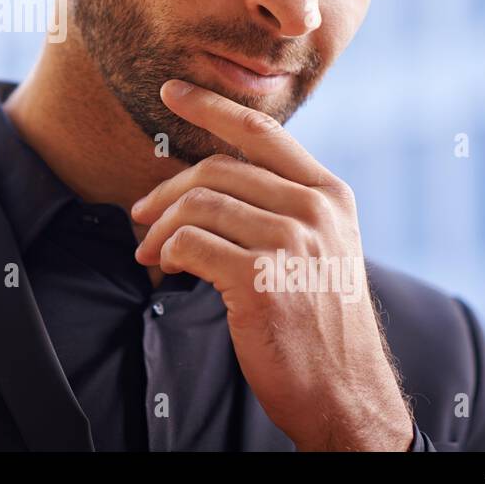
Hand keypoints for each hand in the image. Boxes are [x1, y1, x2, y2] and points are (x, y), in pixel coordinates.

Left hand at [131, 79, 414, 450]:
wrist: (345, 391)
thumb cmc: (319, 320)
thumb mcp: (321, 248)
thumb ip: (282, 205)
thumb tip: (208, 179)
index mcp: (329, 194)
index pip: (261, 131)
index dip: (210, 106)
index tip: (171, 91)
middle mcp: (314, 211)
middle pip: (218, 168)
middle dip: (167, 188)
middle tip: (140, 214)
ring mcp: (291, 244)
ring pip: (199, 205)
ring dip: (161, 228)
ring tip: (148, 251)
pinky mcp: (261, 281)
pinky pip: (191, 245)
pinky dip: (169, 253)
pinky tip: (168, 269)